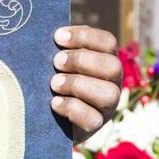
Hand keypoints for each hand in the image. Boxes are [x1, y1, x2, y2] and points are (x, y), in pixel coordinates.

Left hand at [49, 24, 122, 144]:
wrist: (45, 118)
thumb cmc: (51, 80)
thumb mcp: (56, 61)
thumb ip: (57, 47)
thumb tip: (48, 32)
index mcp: (105, 60)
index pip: (108, 42)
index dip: (85, 37)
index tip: (57, 37)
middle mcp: (112, 82)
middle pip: (112, 66)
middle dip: (82, 61)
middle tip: (56, 61)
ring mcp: (107, 106)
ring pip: (108, 94)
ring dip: (78, 85)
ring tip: (54, 83)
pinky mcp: (95, 126)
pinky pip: (93, 119)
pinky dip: (72, 108)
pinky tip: (54, 102)